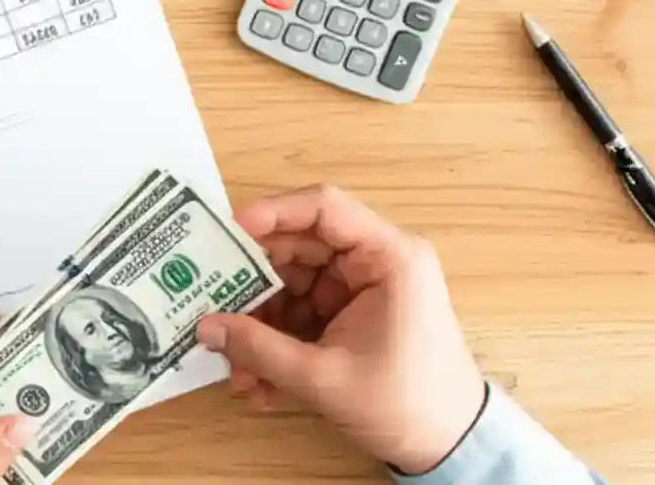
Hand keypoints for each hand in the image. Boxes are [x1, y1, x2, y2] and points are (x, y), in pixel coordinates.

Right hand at [196, 186, 484, 473]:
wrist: (449, 445)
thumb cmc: (407, 404)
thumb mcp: (324, 377)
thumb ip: (260, 349)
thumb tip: (205, 327)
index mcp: (388, 258)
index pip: (324, 209)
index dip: (272, 213)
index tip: (227, 233)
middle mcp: (375, 262)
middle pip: (298, 249)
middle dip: (254, 283)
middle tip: (214, 303)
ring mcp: (362, 289)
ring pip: (293, 285)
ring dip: (260, 323)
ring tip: (236, 363)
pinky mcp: (351, 315)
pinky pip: (302, 313)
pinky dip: (277, 341)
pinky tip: (257, 378)